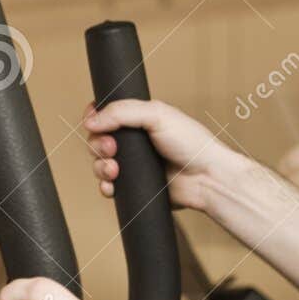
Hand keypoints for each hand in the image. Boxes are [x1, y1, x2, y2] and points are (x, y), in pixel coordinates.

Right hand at [85, 99, 231, 213]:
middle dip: (97, 144)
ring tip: (115, 169)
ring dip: (100, 166)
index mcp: (139, 120)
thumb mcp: (158, 114)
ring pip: (100, 164)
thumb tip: (91, 119)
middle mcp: (134, 142)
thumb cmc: (192, 144)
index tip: (93, 121)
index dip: (95, 118)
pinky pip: (109, 187)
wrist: (206, 177)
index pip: (106, 115)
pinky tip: (112, 186)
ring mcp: (134, 165)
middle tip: (111, 148)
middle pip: (97, 140)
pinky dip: (106, 187)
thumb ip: (123, 111)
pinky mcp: (135, 186)